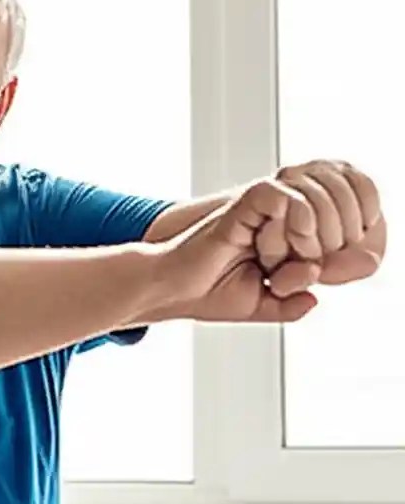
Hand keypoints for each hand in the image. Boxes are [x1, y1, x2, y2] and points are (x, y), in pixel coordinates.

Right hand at [156, 170, 385, 322]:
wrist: (169, 289)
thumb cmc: (205, 294)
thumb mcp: (261, 307)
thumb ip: (291, 305)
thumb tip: (317, 297)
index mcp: (282, 242)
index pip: (333, 235)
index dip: (333, 258)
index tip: (301, 282)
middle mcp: (274, 223)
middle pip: (330, 217)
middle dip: (321, 251)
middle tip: (283, 276)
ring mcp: (259, 213)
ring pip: (311, 203)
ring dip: (305, 238)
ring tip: (274, 263)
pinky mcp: (240, 209)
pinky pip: (280, 196)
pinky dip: (287, 220)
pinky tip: (269, 248)